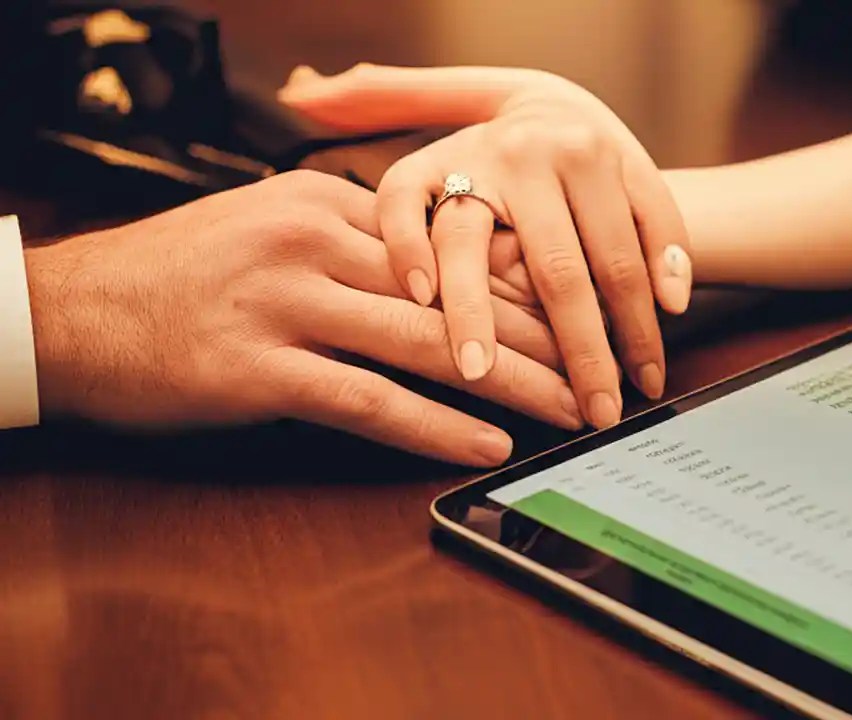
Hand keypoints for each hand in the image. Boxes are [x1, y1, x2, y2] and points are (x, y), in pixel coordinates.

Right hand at [23, 170, 582, 465]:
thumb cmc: (177, 277)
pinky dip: (435, 426)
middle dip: (544, 334)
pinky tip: (486, 443)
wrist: (72, 312)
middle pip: (458, 293)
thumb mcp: (268, 229)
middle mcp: (314, 244)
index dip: (525, 285)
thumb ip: (349, 245)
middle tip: (605, 366)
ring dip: (513, 382)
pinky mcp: (258, 369)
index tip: (581, 314)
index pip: (452, 247)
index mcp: (324, 204)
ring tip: (574, 409)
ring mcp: (285, 304)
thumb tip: (436, 276)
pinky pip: (367, 401)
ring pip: (429, 346)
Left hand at [279, 64, 693, 429]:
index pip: (456, 237)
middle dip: (572, 353)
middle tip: (583, 414)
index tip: (468, 368)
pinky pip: (656, 224)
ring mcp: (589, 159)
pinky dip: (667, 271)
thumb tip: (301, 92)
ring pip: (610, 261)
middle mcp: (529, 155)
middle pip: (553, 272)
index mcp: (468, 154)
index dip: (464, 307)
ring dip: (626, 333)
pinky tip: (670, 320)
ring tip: (631, 391)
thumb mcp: (422, 128)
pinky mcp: (637, 163)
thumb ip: (373, 121)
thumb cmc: (489, 132)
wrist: (566, 97)